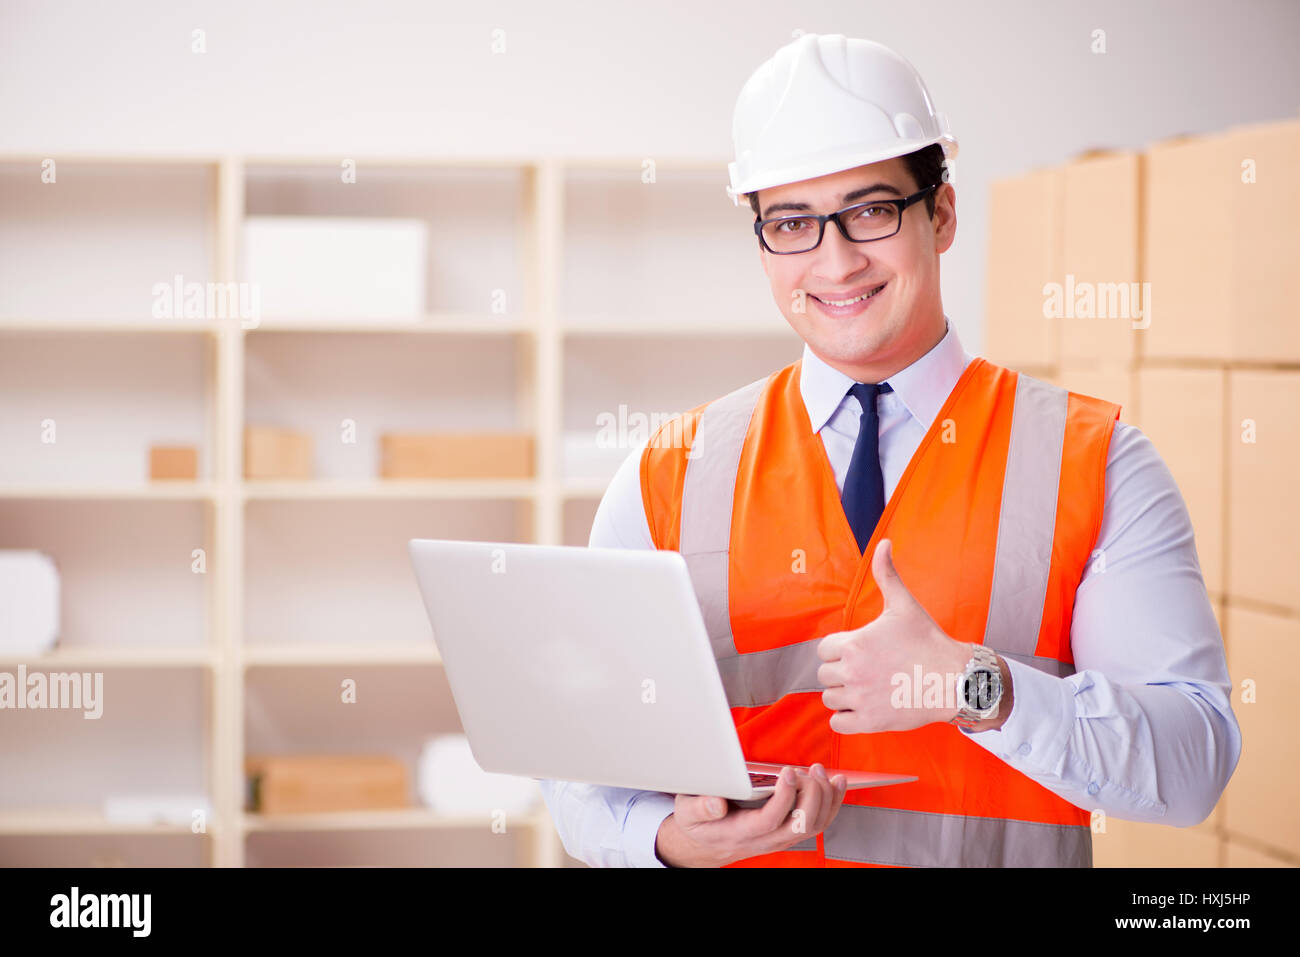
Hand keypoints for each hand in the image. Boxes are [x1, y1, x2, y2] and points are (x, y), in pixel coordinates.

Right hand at [654, 765, 846, 866]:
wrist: (705, 842)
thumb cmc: (697, 821)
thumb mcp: (687, 811)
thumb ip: (699, 807)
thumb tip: (716, 803)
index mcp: (740, 832)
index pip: (770, 820)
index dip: (784, 797)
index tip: (788, 771)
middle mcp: (765, 840)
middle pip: (800, 824)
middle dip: (811, 794)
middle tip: (809, 769)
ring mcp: (779, 838)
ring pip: (813, 825)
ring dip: (825, 798)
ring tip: (822, 772)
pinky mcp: (787, 832)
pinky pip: (817, 823)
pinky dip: (831, 804)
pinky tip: (835, 784)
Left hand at [817, 538, 970, 733]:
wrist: (956, 680)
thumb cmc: (928, 641)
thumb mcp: (904, 605)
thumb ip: (887, 574)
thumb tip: (884, 543)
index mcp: (853, 644)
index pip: (823, 650)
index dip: (840, 649)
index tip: (861, 650)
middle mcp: (851, 672)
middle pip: (824, 675)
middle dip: (841, 671)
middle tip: (867, 669)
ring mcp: (860, 699)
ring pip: (830, 698)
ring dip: (844, 694)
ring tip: (867, 687)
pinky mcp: (869, 722)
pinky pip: (838, 723)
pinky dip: (846, 718)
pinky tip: (864, 707)